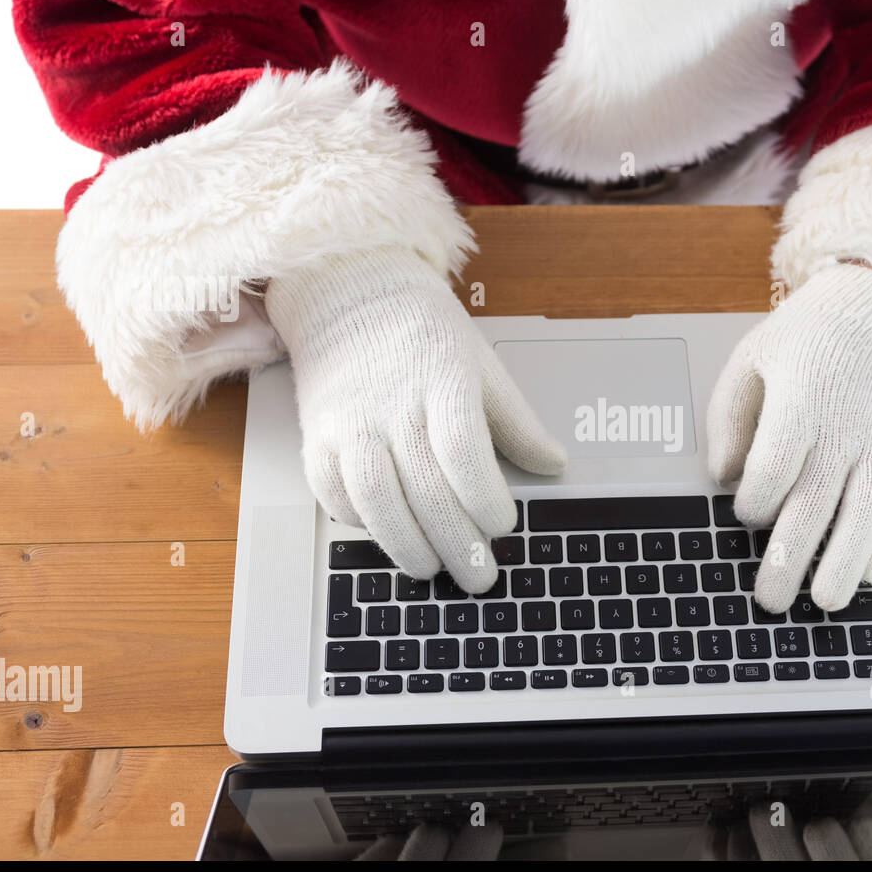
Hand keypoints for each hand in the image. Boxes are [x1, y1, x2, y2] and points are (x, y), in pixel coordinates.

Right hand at [265, 245, 566, 592]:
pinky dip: (361, 523)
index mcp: (443, 380)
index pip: (463, 450)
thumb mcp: (482, 366)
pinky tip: (388, 535)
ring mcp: (349, 422)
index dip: (484, 497)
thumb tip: (554, 465)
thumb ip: (517, 422)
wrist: (350, 295)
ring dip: (407, 545)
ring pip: (375, 499)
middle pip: (425, 488)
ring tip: (433, 568)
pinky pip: (334, 493)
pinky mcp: (317, 437)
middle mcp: (392, 404)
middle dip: (458, 543)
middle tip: (480, 575)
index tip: (504, 523)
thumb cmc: (424, 334)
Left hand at [707, 264, 871, 612]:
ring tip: (824, 602)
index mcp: (801, 403)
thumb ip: (729, 417)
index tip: (748, 513)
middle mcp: (847, 428)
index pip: (772, 475)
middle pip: (814, 508)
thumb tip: (721, 476)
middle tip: (770, 600)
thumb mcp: (755, 356)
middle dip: (788, 561)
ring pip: (866, 518)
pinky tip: (870, 571)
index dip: (754, 506)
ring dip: (843, 566)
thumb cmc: (813, 335)